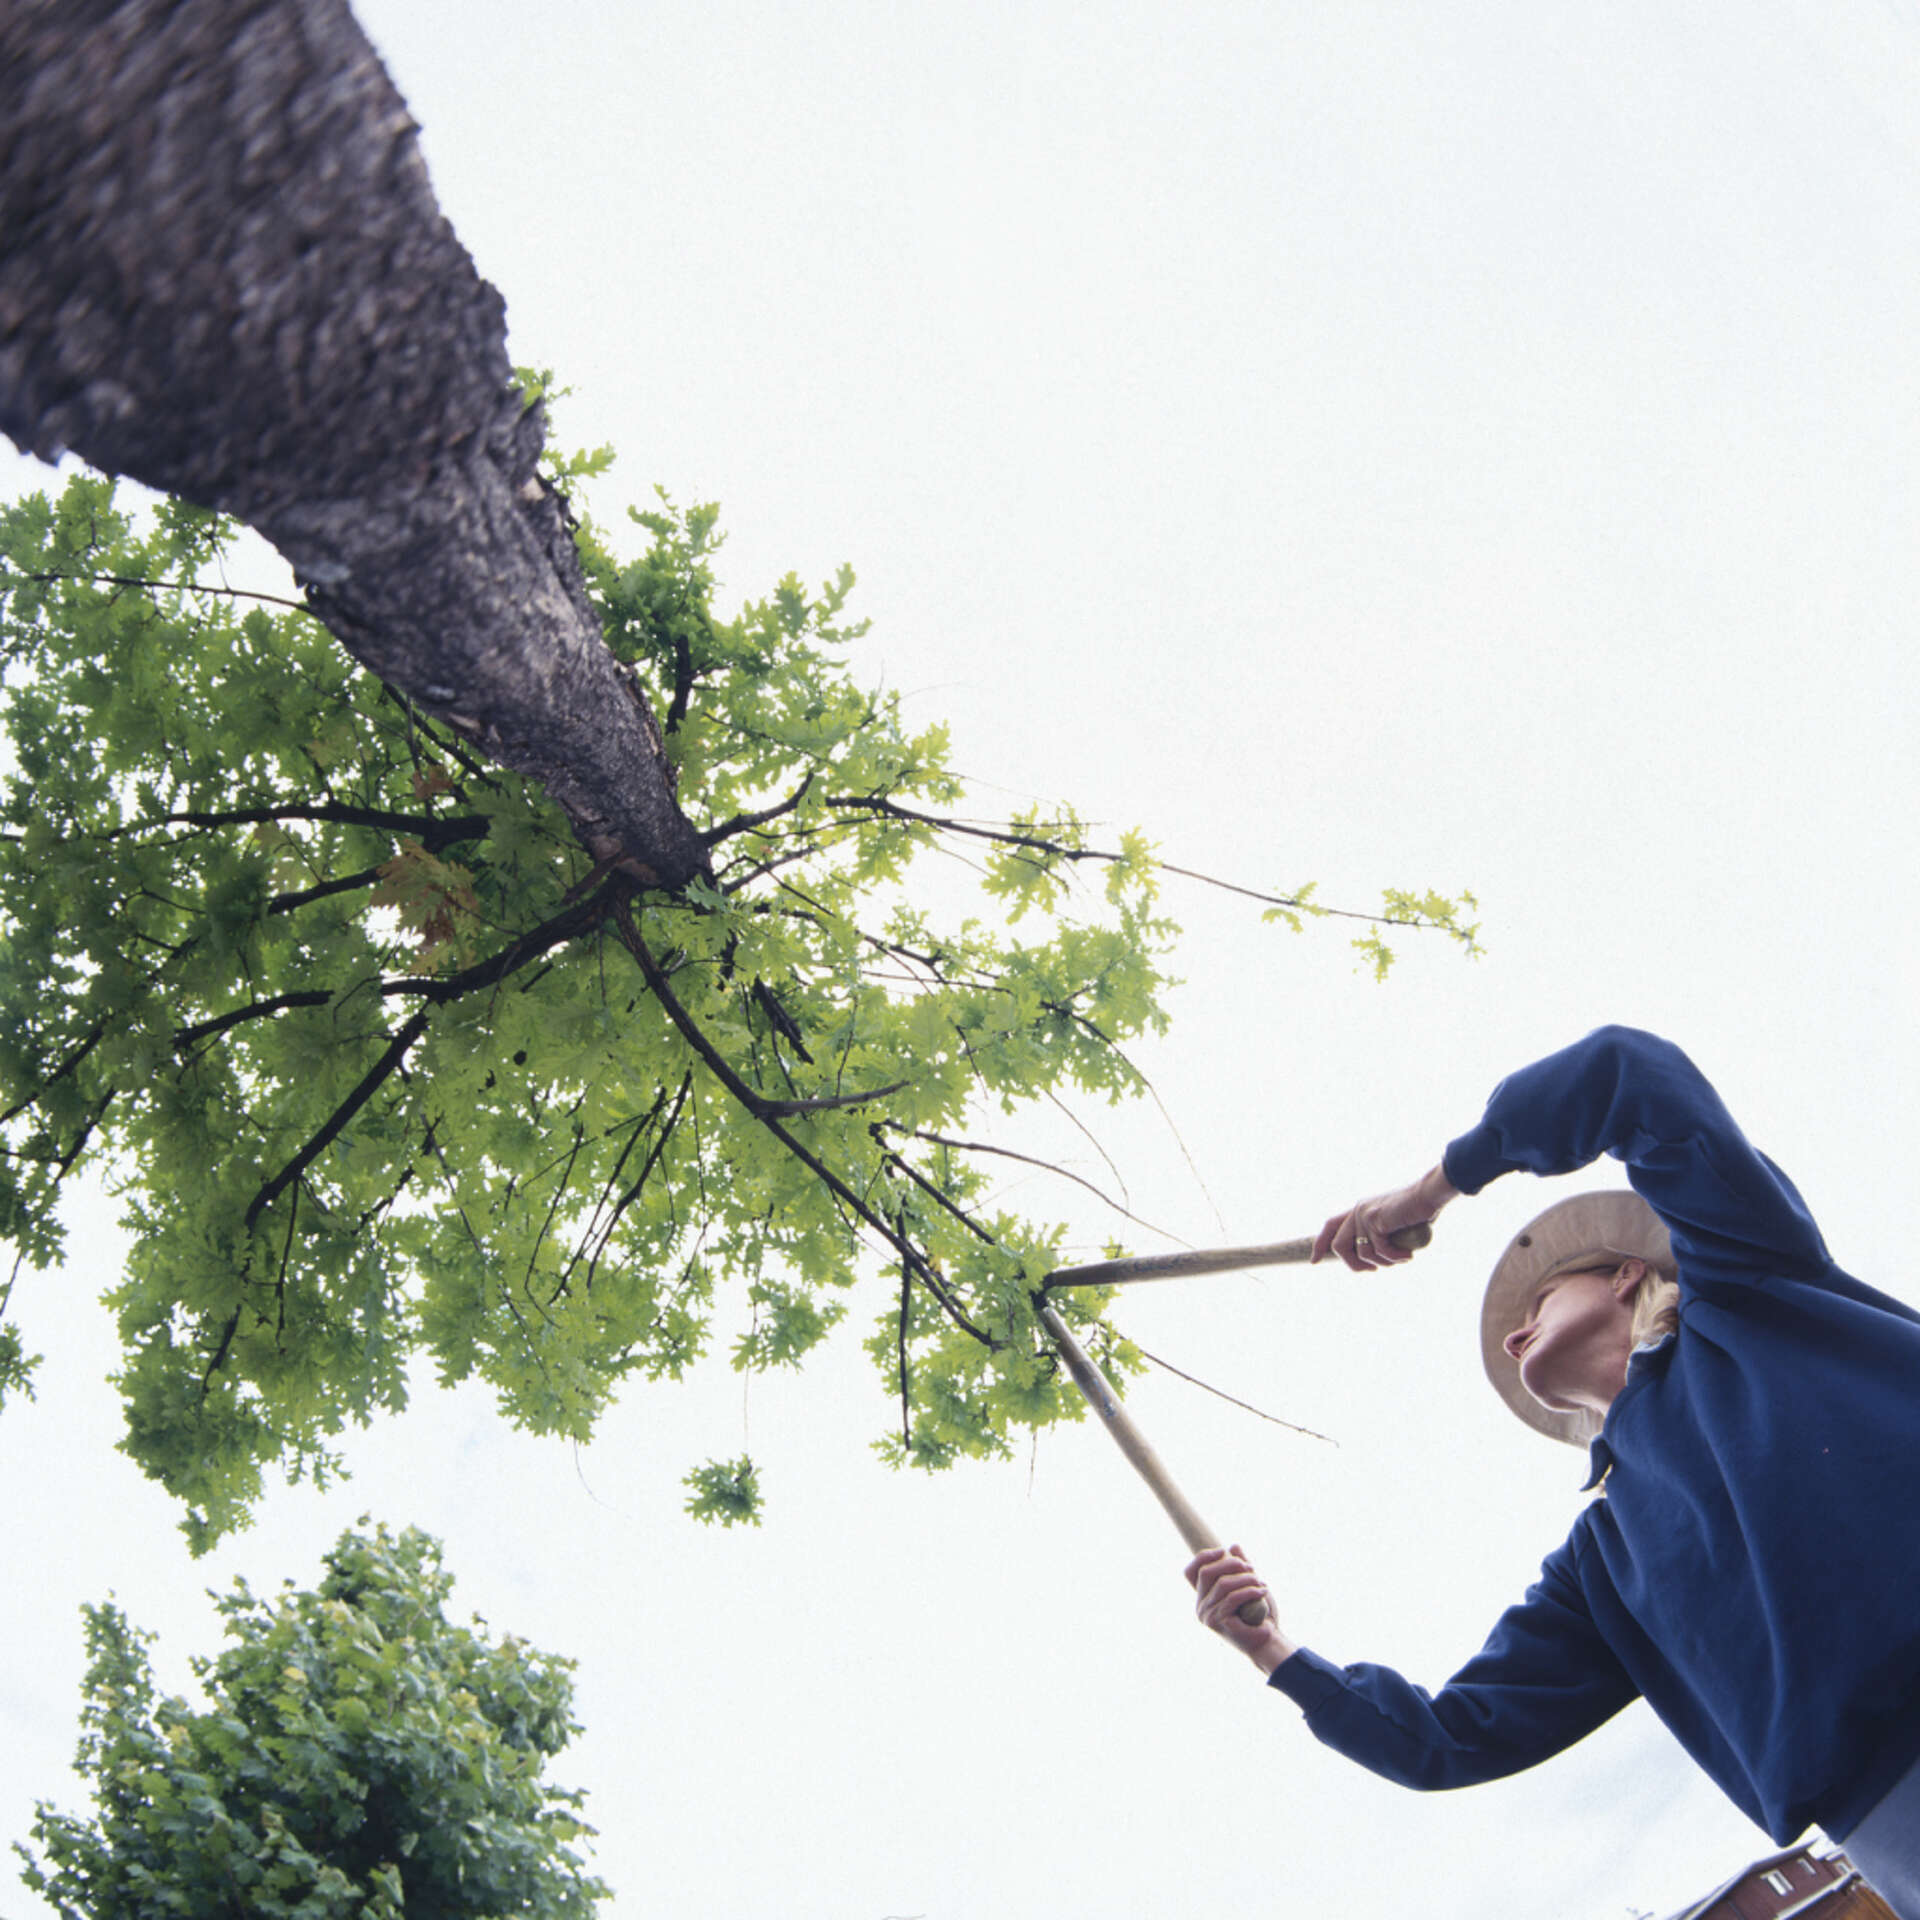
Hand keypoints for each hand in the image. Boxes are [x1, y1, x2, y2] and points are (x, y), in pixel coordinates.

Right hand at [1186, 1545, 1294, 1675]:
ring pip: (1223, 1584)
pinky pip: (1233, 1598)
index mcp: (1204, 1597)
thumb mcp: (1248, 1585)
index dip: (1204, 1557)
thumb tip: (1233, 1546)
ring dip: (1246, 1579)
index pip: (1191, 1572)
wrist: (1268, 1641)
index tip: (1223, 1550)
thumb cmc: (1259, 1614)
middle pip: (1206, 1572)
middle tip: (1251, 1569)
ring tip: (1261, 1584)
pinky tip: (1262, 1591)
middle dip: (1230, 1564)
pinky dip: (1250, 1591)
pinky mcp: (1218, 1622)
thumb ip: (1240, 1567)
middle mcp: (1200, 1606)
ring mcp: (1207, 1615)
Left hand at [1312, 1162, 1458, 1270]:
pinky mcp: (1374, 1220)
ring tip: (1402, 1257)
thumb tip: (1375, 1259)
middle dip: (1353, 1265)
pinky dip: (1395, 1257)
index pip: (1331, 1226)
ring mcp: (1364, 1215)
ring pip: (1363, 1253)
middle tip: (1373, 1270)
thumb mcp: (1394, 1225)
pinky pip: (1380, 1250)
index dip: (1320, 1244)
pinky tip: (1408, 1255)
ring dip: (1384, 1261)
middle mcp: (1357, 1211)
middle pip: (1338, 1246)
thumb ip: (1382, 1237)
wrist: (1429, 1194)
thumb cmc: (1418, 1210)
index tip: (1314, 1261)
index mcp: (1359, 1210)